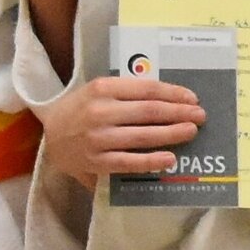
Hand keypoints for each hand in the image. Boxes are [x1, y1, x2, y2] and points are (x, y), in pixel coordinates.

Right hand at [36, 75, 204, 187]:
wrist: (49, 134)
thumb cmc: (82, 109)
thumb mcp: (100, 91)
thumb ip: (129, 92)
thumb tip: (171, 98)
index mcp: (103, 88)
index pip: (147, 89)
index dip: (174, 93)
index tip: (193, 98)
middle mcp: (100, 111)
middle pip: (149, 111)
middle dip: (179, 113)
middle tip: (200, 116)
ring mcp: (98, 138)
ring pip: (143, 136)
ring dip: (172, 133)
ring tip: (191, 131)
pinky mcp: (96, 161)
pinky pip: (129, 162)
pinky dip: (151, 161)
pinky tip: (170, 158)